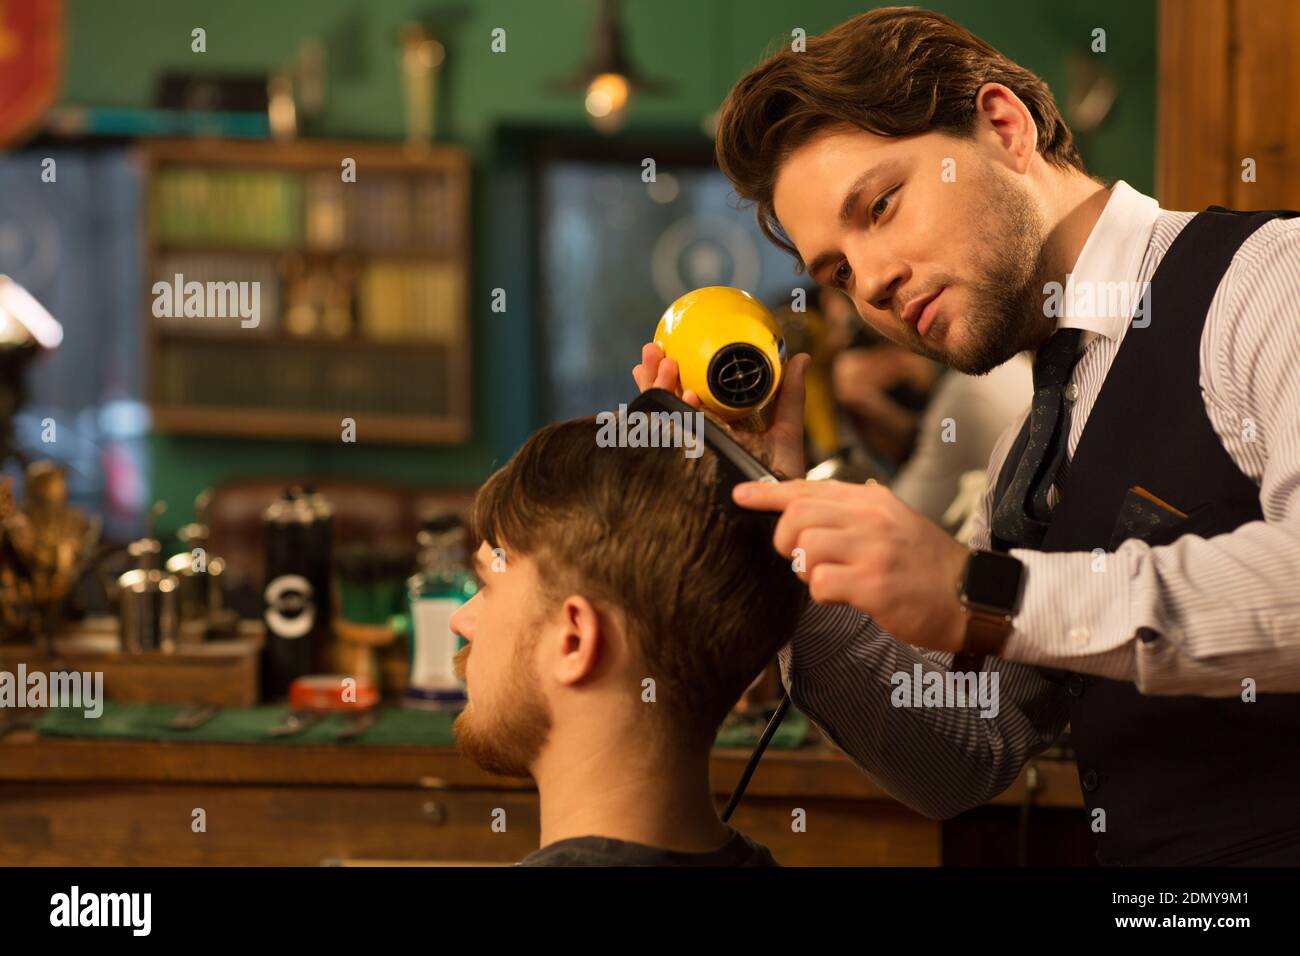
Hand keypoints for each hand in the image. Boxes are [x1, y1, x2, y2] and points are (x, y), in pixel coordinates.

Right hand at [632, 342, 810, 478]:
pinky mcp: (682, 470)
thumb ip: (790, 395)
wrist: (773, 515)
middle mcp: (694, 440)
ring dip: (657, 388)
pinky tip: (684, 398)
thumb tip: (800, 357)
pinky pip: (666, 441)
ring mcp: (685, 455)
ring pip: (660, 418)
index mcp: (712, 427)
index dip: (670, 372)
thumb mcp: (785, 431)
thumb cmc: (780, 480)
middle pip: (664, 403)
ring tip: (666, 364)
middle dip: (655, 375)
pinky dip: (669, 418)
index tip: (667, 349)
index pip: (683, 394)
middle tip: (654, 349)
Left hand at [732, 478, 970, 652]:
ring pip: (805, 549)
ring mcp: (873, 549)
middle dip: (787, 541)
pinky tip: (848, 596)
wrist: (972, 596)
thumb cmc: (924, 565)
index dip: (767, 493)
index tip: (740, 495)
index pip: (807, 488)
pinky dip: (824, 595)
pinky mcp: (873, 584)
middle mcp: (871, 518)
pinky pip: (820, 584)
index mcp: (871, 500)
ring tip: (834, 578)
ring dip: (808, 570)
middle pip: (797, 516)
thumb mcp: (890, 523)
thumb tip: (800, 513)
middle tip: (802, 558)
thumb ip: (849, 515)